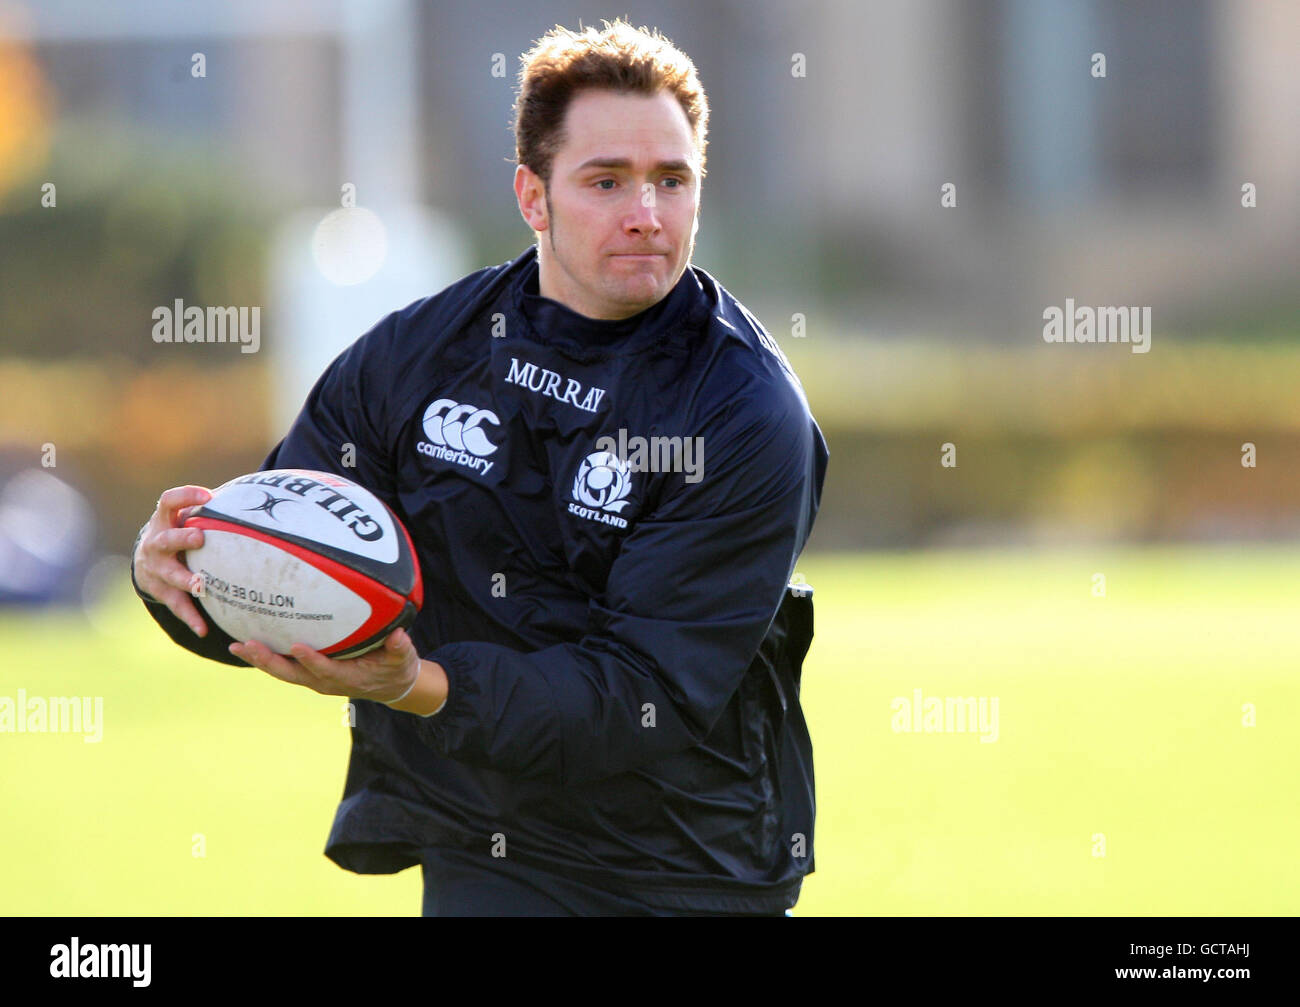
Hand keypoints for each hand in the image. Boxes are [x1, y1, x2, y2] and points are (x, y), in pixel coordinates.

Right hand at [132, 485, 212, 635]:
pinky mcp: (161, 590)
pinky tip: (204, 629)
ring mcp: (156, 568)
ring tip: (201, 585)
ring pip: (169, 574)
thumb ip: (212, 511)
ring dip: (186, 579)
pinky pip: (177, 605)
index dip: (185, 497)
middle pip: (165, 540)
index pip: (169, 502)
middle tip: (199, 539)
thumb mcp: (186, 518)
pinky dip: (191, 617)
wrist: (146, 562)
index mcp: (164, 520)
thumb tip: (256, 494)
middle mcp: (156, 543)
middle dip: (181, 539)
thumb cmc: (179, 532)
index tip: (207, 497)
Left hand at [230, 628, 421, 704]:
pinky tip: (248, 644)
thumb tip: (399, 635)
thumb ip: (400, 648)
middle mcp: (325, 682)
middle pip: (292, 674)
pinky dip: (265, 658)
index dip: (311, 660)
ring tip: (237, 645)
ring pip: (283, 672)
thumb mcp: (403, 659)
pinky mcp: (309, 674)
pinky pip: (283, 667)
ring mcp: (314, 680)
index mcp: (348, 677)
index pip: (326, 669)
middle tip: (248, 645)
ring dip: (260, 660)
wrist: (390, 686)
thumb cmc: (396, 668)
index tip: (297, 646)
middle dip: (269, 660)